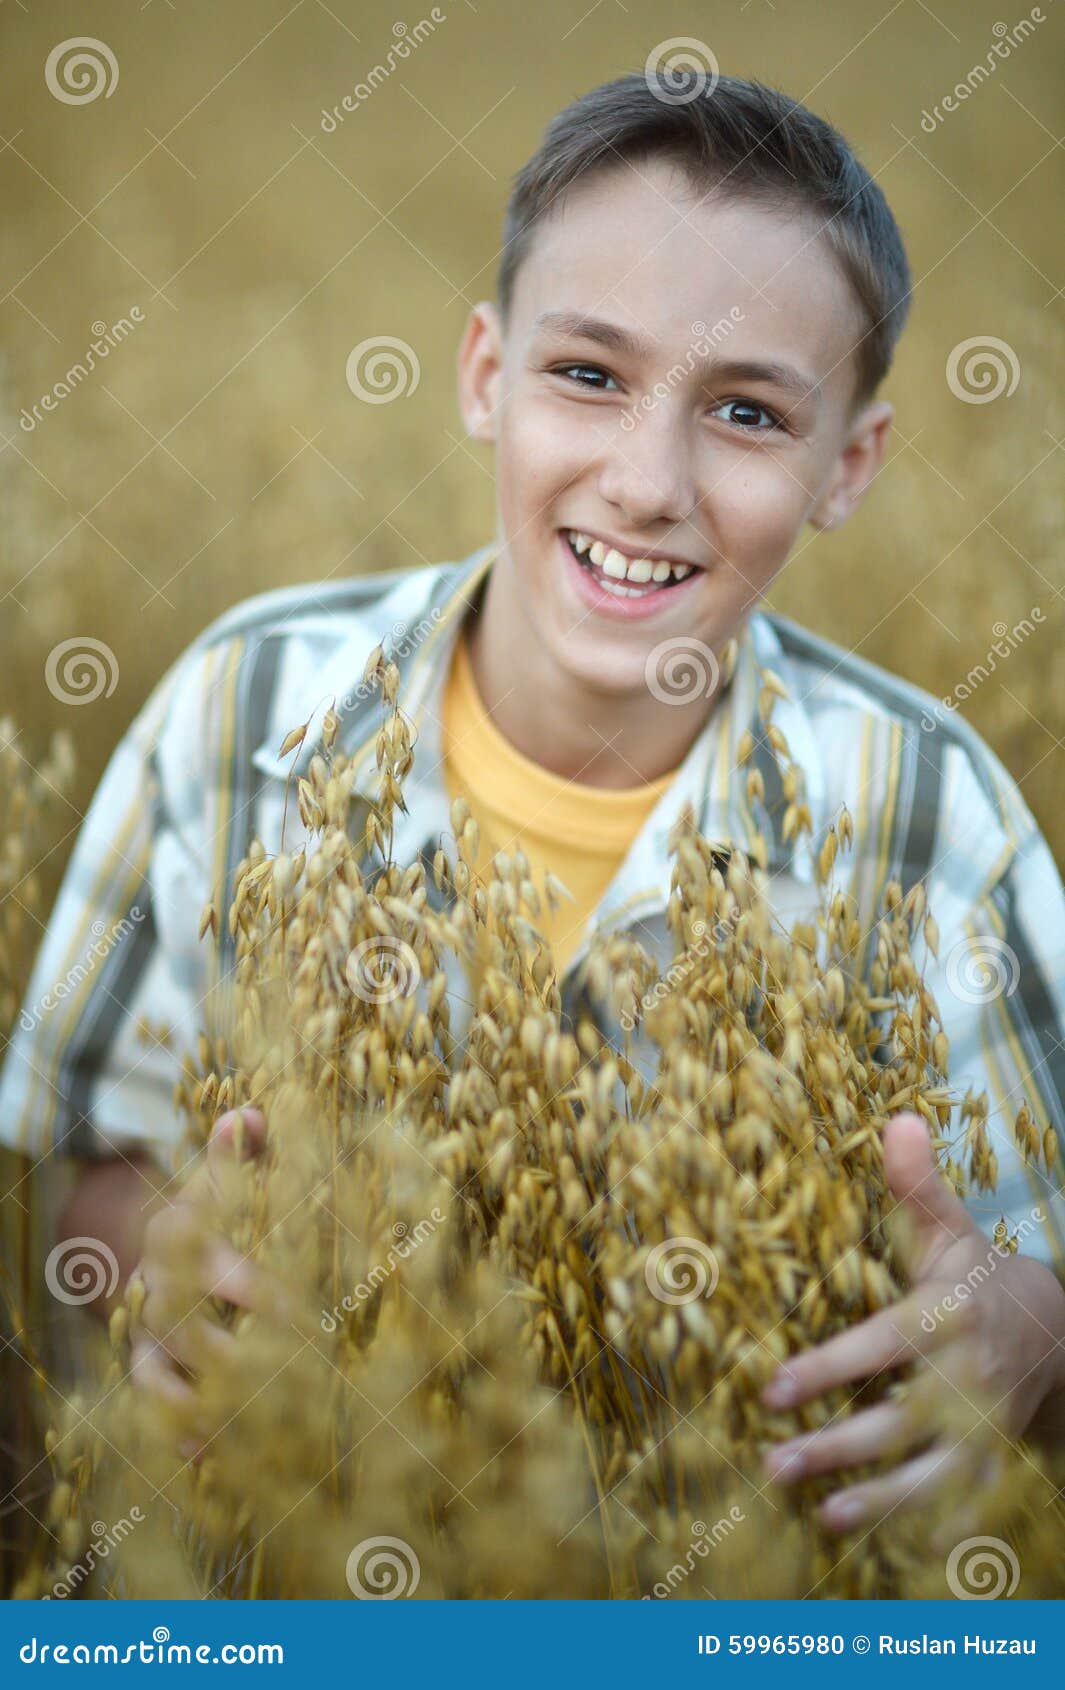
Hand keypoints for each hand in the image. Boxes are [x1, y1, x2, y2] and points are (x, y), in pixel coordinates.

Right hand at [128, 1107, 286, 1454]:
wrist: (166, 1237)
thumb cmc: (219, 1201)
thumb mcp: (227, 1169)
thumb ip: (242, 1143)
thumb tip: (249, 1116)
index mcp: (179, 1230)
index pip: (212, 1262)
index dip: (251, 1288)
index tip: (297, 1311)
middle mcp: (155, 1279)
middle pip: (185, 1322)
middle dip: (233, 1352)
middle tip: (288, 1378)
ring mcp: (146, 1323)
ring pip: (160, 1367)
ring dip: (200, 1398)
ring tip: (244, 1428)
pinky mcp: (144, 1358)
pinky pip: (152, 1397)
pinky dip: (176, 1426)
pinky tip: (210, 1453)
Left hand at [760, 1111, 1064, 1537]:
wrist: (1060, 1335)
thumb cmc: (980, 1276)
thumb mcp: (951, 1229)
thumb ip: (917, 1185)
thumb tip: (896, 1119)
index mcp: (949, 1315)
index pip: (884, 1343)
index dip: (830, 1367)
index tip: (772, 1387)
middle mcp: (968, 1376)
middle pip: (900, 1419)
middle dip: (838, 1445)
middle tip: (773, 1461)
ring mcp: (985, 1427)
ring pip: (927, 1472)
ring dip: (874, 1497)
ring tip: (818, 1511)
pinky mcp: (993, 1462)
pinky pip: (957, 1503)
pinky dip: (919, 1526)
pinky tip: (869, 1538)